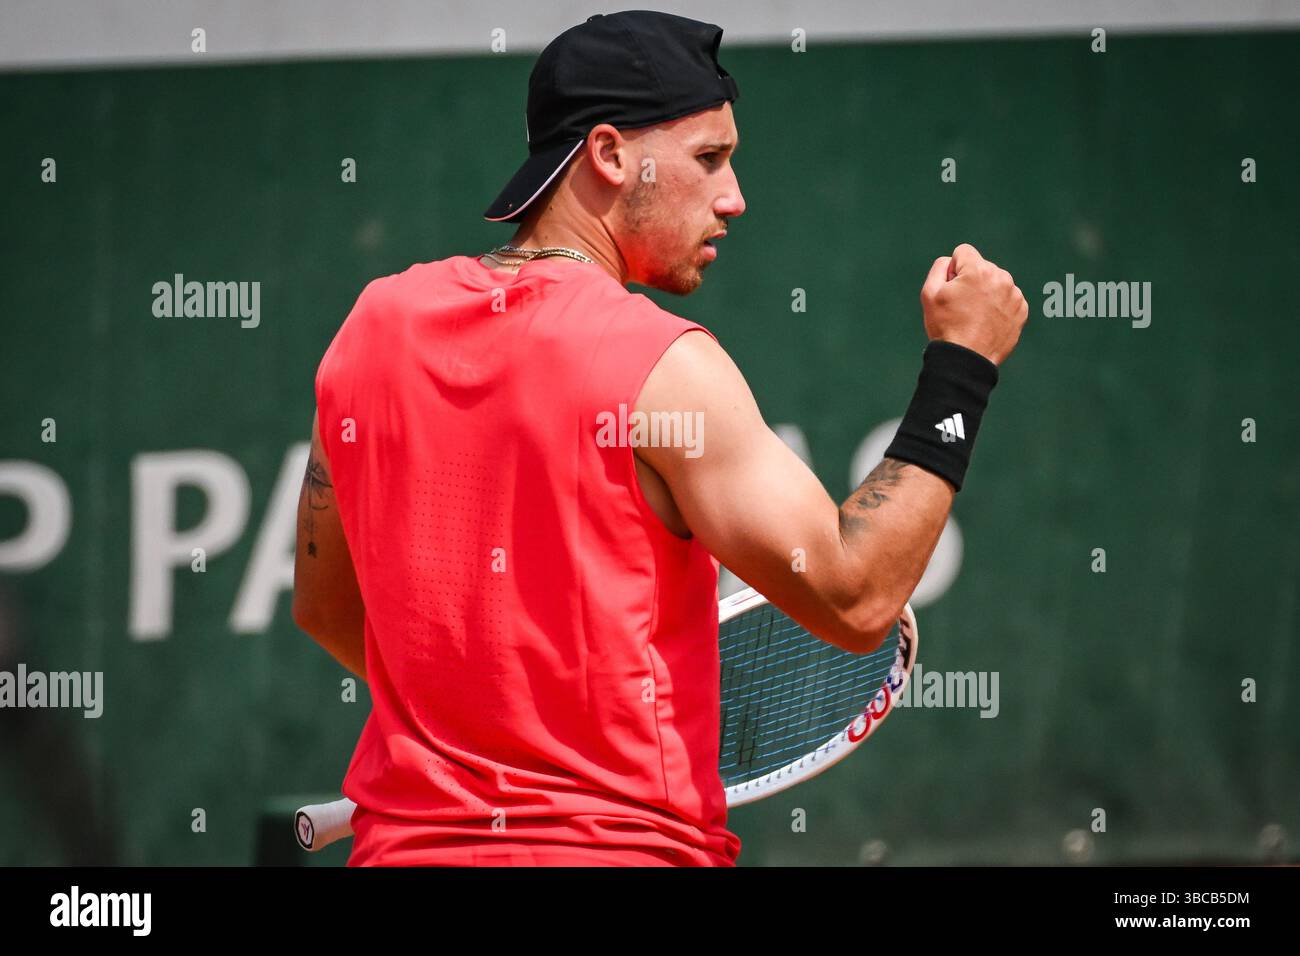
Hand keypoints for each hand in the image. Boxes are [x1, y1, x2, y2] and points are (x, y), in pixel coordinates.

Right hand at [920, 244, 1027, 365]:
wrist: (967, 359)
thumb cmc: (946, 326)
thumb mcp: (929, 293)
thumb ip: (940, 267)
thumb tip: (952, 261)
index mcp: (978, 270)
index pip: (963, 252)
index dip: (952, 270)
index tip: (952, 290)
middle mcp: (1001, 277)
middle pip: (981, 267)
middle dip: (971, 281)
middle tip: (962, 307)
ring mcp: (1014, 294)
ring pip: (995, 283)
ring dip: (986, 293)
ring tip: (975, 316)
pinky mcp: (1022, 310)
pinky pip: (1007, 299)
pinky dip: (998, 307)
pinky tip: (987, 322)